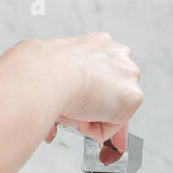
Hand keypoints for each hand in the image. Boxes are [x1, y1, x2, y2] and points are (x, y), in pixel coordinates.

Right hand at [41, 32, 142, 156]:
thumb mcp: (48, 69)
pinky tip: (81, 114)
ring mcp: (127, 74)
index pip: (103, 76)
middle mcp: (115, 54)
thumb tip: (56, 102)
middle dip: (93, 110)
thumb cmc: (40, 68)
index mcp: (95, 44)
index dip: (96, 98)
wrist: (49, 73)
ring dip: (90, 117)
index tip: (90, 111)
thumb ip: (58, 82)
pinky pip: (112, 126)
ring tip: (72, 107)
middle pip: (112, 93)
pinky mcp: (132, 97)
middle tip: (72, 112)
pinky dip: (94, 128)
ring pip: (111, 110)